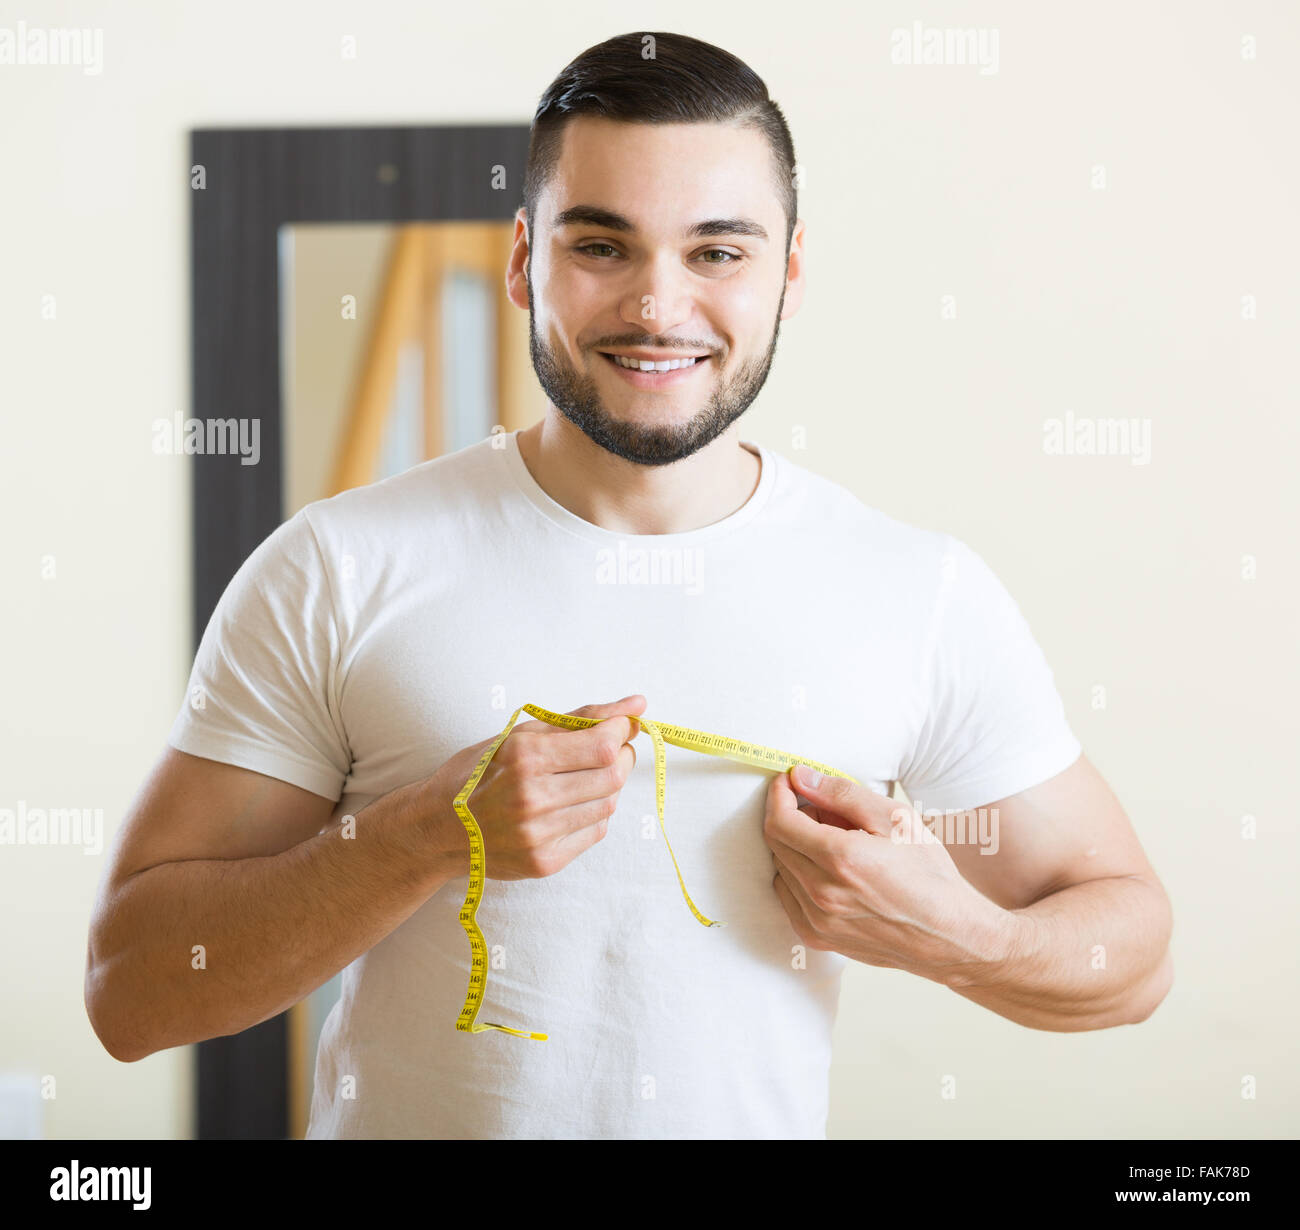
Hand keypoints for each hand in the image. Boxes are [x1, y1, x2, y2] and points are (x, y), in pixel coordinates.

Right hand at [428, 695, 644, 880]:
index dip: (620, 732)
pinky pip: (595, 832)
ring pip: (609, 804)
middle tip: (605, 751)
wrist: (438, 828)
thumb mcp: (521, 734)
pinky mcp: (545, 862)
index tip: (618, 726)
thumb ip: (582, 718)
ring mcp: (539, 835)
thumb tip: (636, 704)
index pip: (603, 746)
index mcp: (525, 759)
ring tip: (581, 778)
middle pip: (613, 776)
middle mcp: (533, 799)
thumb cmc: (479, 773)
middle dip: (620, 757)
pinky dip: (593, 813)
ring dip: (607, 786)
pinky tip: (569, 805)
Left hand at [763, 766, 1013, 982]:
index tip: (787, 782)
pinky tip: (829, 871)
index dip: (778, 795)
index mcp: (841, 858)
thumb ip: (842, 794)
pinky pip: (788, 897)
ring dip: (796, 848)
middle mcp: (822, 893)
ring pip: (781, 868)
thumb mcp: (895, 818)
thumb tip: (800, 776)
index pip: (780, 821)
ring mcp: (817, 920)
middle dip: (789, 817)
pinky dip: (798, 876)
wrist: (949, 935)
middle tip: (820, 809)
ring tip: (833, 842)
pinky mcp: (818, 938)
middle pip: (776, 844)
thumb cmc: (929, 873)